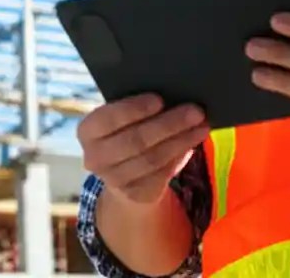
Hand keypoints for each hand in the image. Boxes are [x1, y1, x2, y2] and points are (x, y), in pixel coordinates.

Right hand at [77, 93, 209, 205]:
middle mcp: (94, 157)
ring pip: (152, 158)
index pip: (108, 119)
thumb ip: (139, 106)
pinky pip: (161, 174)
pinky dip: (180, 156)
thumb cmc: (127, 130)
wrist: (123, 171)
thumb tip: (173, 94)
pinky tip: (194, 142)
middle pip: (135, 140)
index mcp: (87, 131)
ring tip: (202, 125)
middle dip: (169, 124)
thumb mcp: (125, 117)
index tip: (160, 99)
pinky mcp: (134, 194)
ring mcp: (113, 180)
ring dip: (181, 140)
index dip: (134, 109)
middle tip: (196, 111)